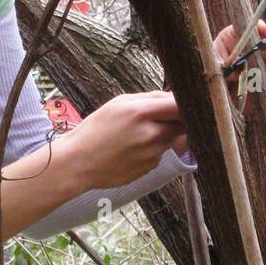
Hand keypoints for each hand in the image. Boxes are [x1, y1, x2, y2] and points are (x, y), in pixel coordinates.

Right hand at [65, 89, 187, 190]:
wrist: (78, 163)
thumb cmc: (96, 129)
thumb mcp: (118, 103)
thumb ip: (150, 98)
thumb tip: (174, 97)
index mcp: (142, 112)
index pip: (180, 105)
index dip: (187, 103)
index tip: (187, 102)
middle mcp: (151, 134)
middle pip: (184, 124)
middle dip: (178, 119)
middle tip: (164, 117)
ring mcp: (152, 154)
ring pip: (173, 139)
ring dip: (164, 135)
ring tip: (138, 135)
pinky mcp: (150, 167)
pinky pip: (160, 154)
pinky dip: (152, 150)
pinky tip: (131, 150)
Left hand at [213, 19, 265, 96]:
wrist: (214, 97)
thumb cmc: (208, 76)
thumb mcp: (211, 67)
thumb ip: (223, 65)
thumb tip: (239, 68)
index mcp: (233, 37)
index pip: (249, 26)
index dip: (258, 26)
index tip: (262, 29)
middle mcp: (250, 46)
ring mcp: (260, 61)